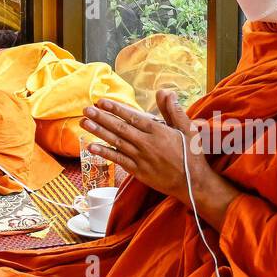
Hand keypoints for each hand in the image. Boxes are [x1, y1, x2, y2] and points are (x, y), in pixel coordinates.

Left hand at [81, 89, 240, 228]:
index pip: (132, 117)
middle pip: (120, 128)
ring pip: (116, 142)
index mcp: (158, 131)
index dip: (116, 109)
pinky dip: (104, 153)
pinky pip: (118, 160)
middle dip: (101, 117)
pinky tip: (91, 148)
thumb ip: (174, 110)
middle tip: (86, 109)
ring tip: (84, 123)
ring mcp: (140, 158)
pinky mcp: (138, 171)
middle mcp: (146, 143)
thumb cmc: (191, 155)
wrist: (192, 183)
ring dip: (99, 132)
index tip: (101, 102)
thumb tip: (166, 92)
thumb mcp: (188, 129)